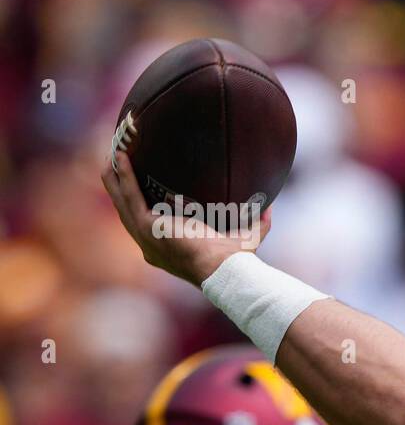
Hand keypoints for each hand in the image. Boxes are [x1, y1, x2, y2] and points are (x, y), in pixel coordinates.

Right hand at [100, 151, 269, 286]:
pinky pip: (130, 196)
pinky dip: (124, 176)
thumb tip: (271, 207)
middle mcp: (150, 244)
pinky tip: (121, 157)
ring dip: (115, 176)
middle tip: (117, 162)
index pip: (147, 224)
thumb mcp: (246, 237)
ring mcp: (144, 236)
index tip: (139, 184)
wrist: (226, 270)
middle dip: (120, 185)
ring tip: (113, 154)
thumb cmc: (237, 261)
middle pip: (127, 210)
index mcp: (166, 248)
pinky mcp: (146, 227)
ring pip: (121, 201)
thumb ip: (257, 222)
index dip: (140, 204)